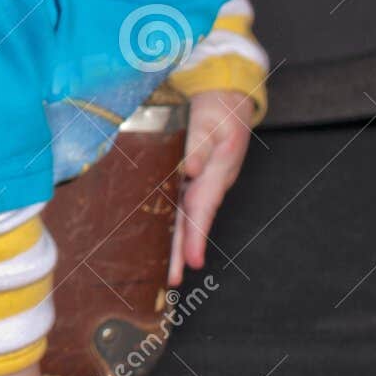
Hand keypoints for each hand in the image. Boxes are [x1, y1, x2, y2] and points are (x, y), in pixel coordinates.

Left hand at [168, 87, 251, 285]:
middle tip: (171, 280)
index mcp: (217, 172)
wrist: (223, 95)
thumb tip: (193, 169)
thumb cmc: (219, 108)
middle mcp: (207, 182)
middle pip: (192, 221)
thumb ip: (201, 144)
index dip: (196, 235)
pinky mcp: (184, 177)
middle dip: (182, 251)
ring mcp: (197, 182)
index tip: (193, 261)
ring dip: (173, 243)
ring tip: (163, 272)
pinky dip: (166, 222)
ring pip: (182, 216)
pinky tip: (153, 237)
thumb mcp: (212, 120)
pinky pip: (175, 203)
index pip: (203, 207)